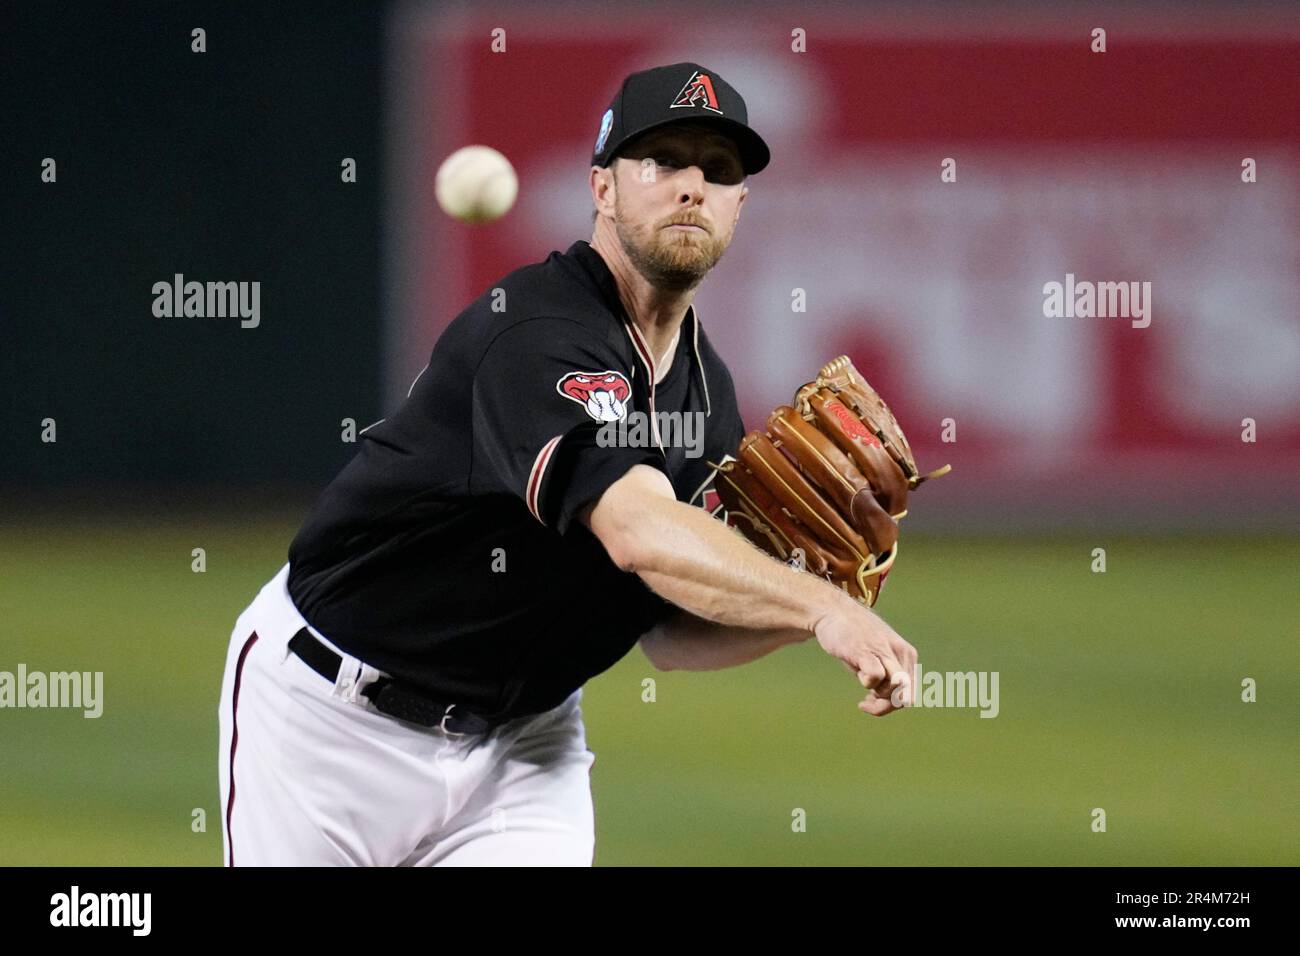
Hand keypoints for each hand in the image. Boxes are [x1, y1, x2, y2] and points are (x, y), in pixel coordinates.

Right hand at [812, 595, 916, 716]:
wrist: (834, 612)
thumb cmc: (855, 637)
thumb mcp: (879, 655)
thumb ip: (890, 675)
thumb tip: (899, 702)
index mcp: (907, 654)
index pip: (911, 693)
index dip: (893, 705)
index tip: (873, 701)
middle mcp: (901, 652)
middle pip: (905, 696)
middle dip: (884, 705)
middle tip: (866, 701)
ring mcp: (884, 651)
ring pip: (894, 689)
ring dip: (876, 695)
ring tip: (861, 681)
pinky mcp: (866, 651)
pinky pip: (876, 676)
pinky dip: (867, 683)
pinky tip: (857, 675)